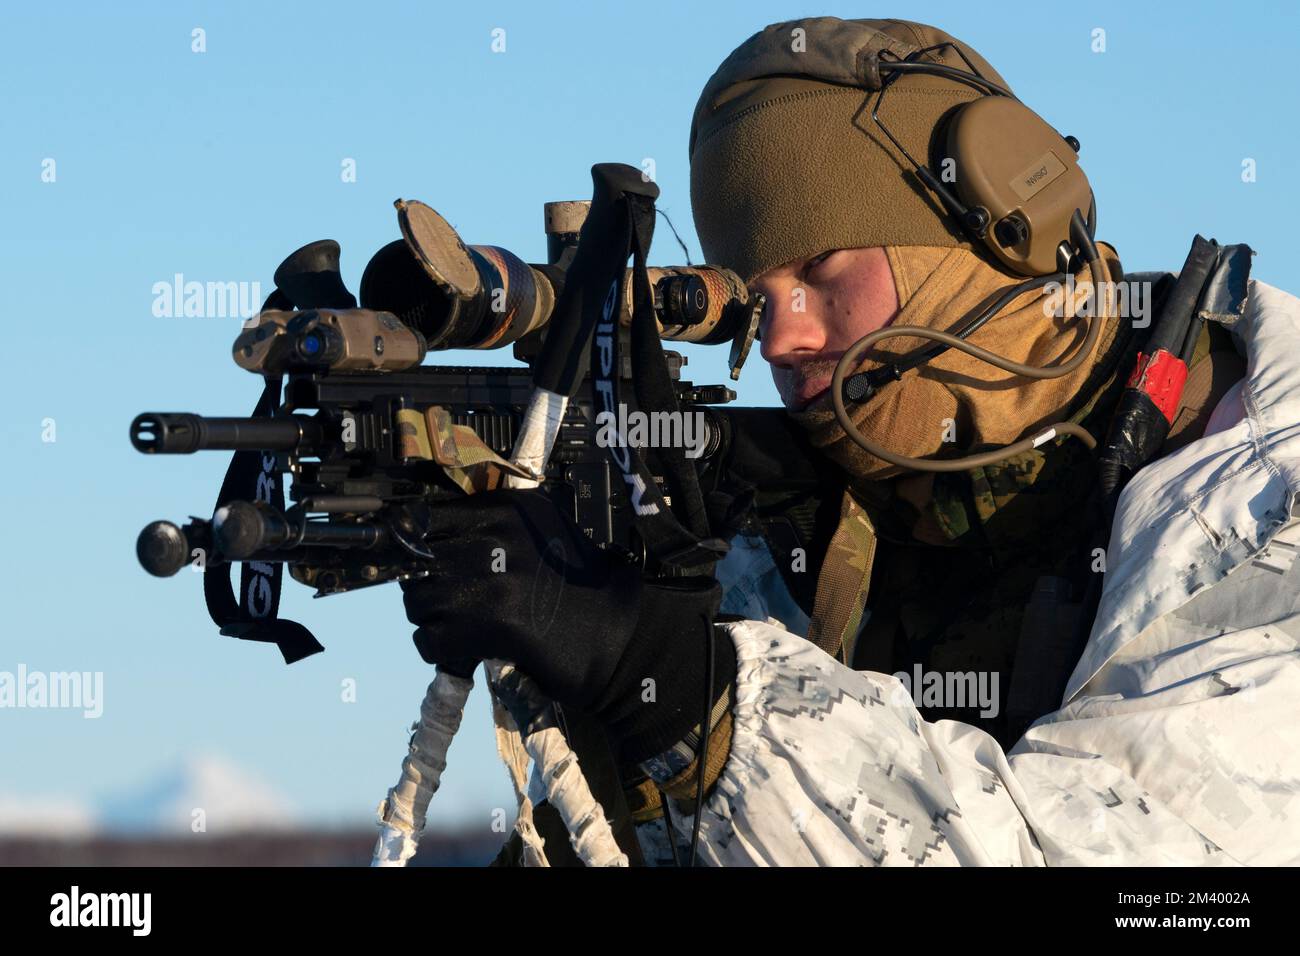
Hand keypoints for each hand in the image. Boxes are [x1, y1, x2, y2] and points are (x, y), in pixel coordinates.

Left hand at [399, 489, 732, 762]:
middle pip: (418, 560)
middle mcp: (495, 535)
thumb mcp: (540, 529)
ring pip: (418, 601)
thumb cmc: (580, 585)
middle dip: (426, 586)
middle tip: (452, 604)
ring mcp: (492, 580)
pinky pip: (430, 639)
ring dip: (432, 619)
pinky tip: (467, 649)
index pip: (427, 517)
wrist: (619, 634)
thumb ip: (490, 522)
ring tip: (464, 627)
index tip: (430, 566)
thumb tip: (428, 526)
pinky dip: (440, 650)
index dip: (420, 545)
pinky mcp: (492, 625)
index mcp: (506, 507)